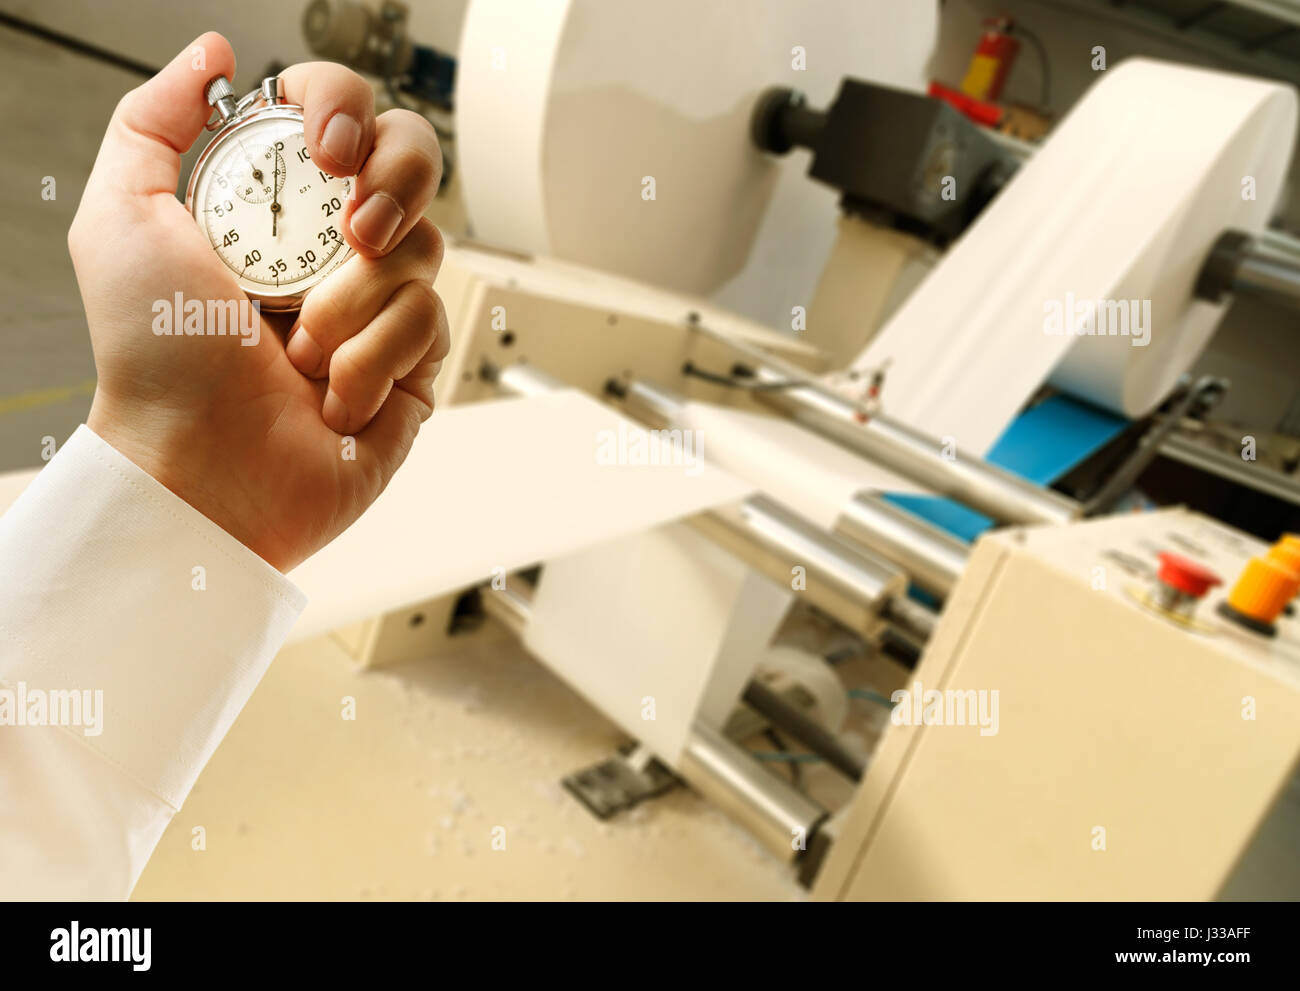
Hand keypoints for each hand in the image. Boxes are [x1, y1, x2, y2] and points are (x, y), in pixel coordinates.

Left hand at [68, 33, 448, 571]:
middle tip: (351, 231)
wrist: (200, 466)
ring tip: (300, 351)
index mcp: (275, 206)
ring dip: (353, 302)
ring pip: (424, 248)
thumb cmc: (156, 361)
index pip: (341, 117)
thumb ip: (154, 121)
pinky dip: (373, 359)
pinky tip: (332, 393)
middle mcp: (332, 248)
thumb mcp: (122, 220)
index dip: (346, 111)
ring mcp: (378, 307)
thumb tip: (214, 56)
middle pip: (414, 162)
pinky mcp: (413, 366)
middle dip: (392, 183)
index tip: (322, 151)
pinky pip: (432, 322)